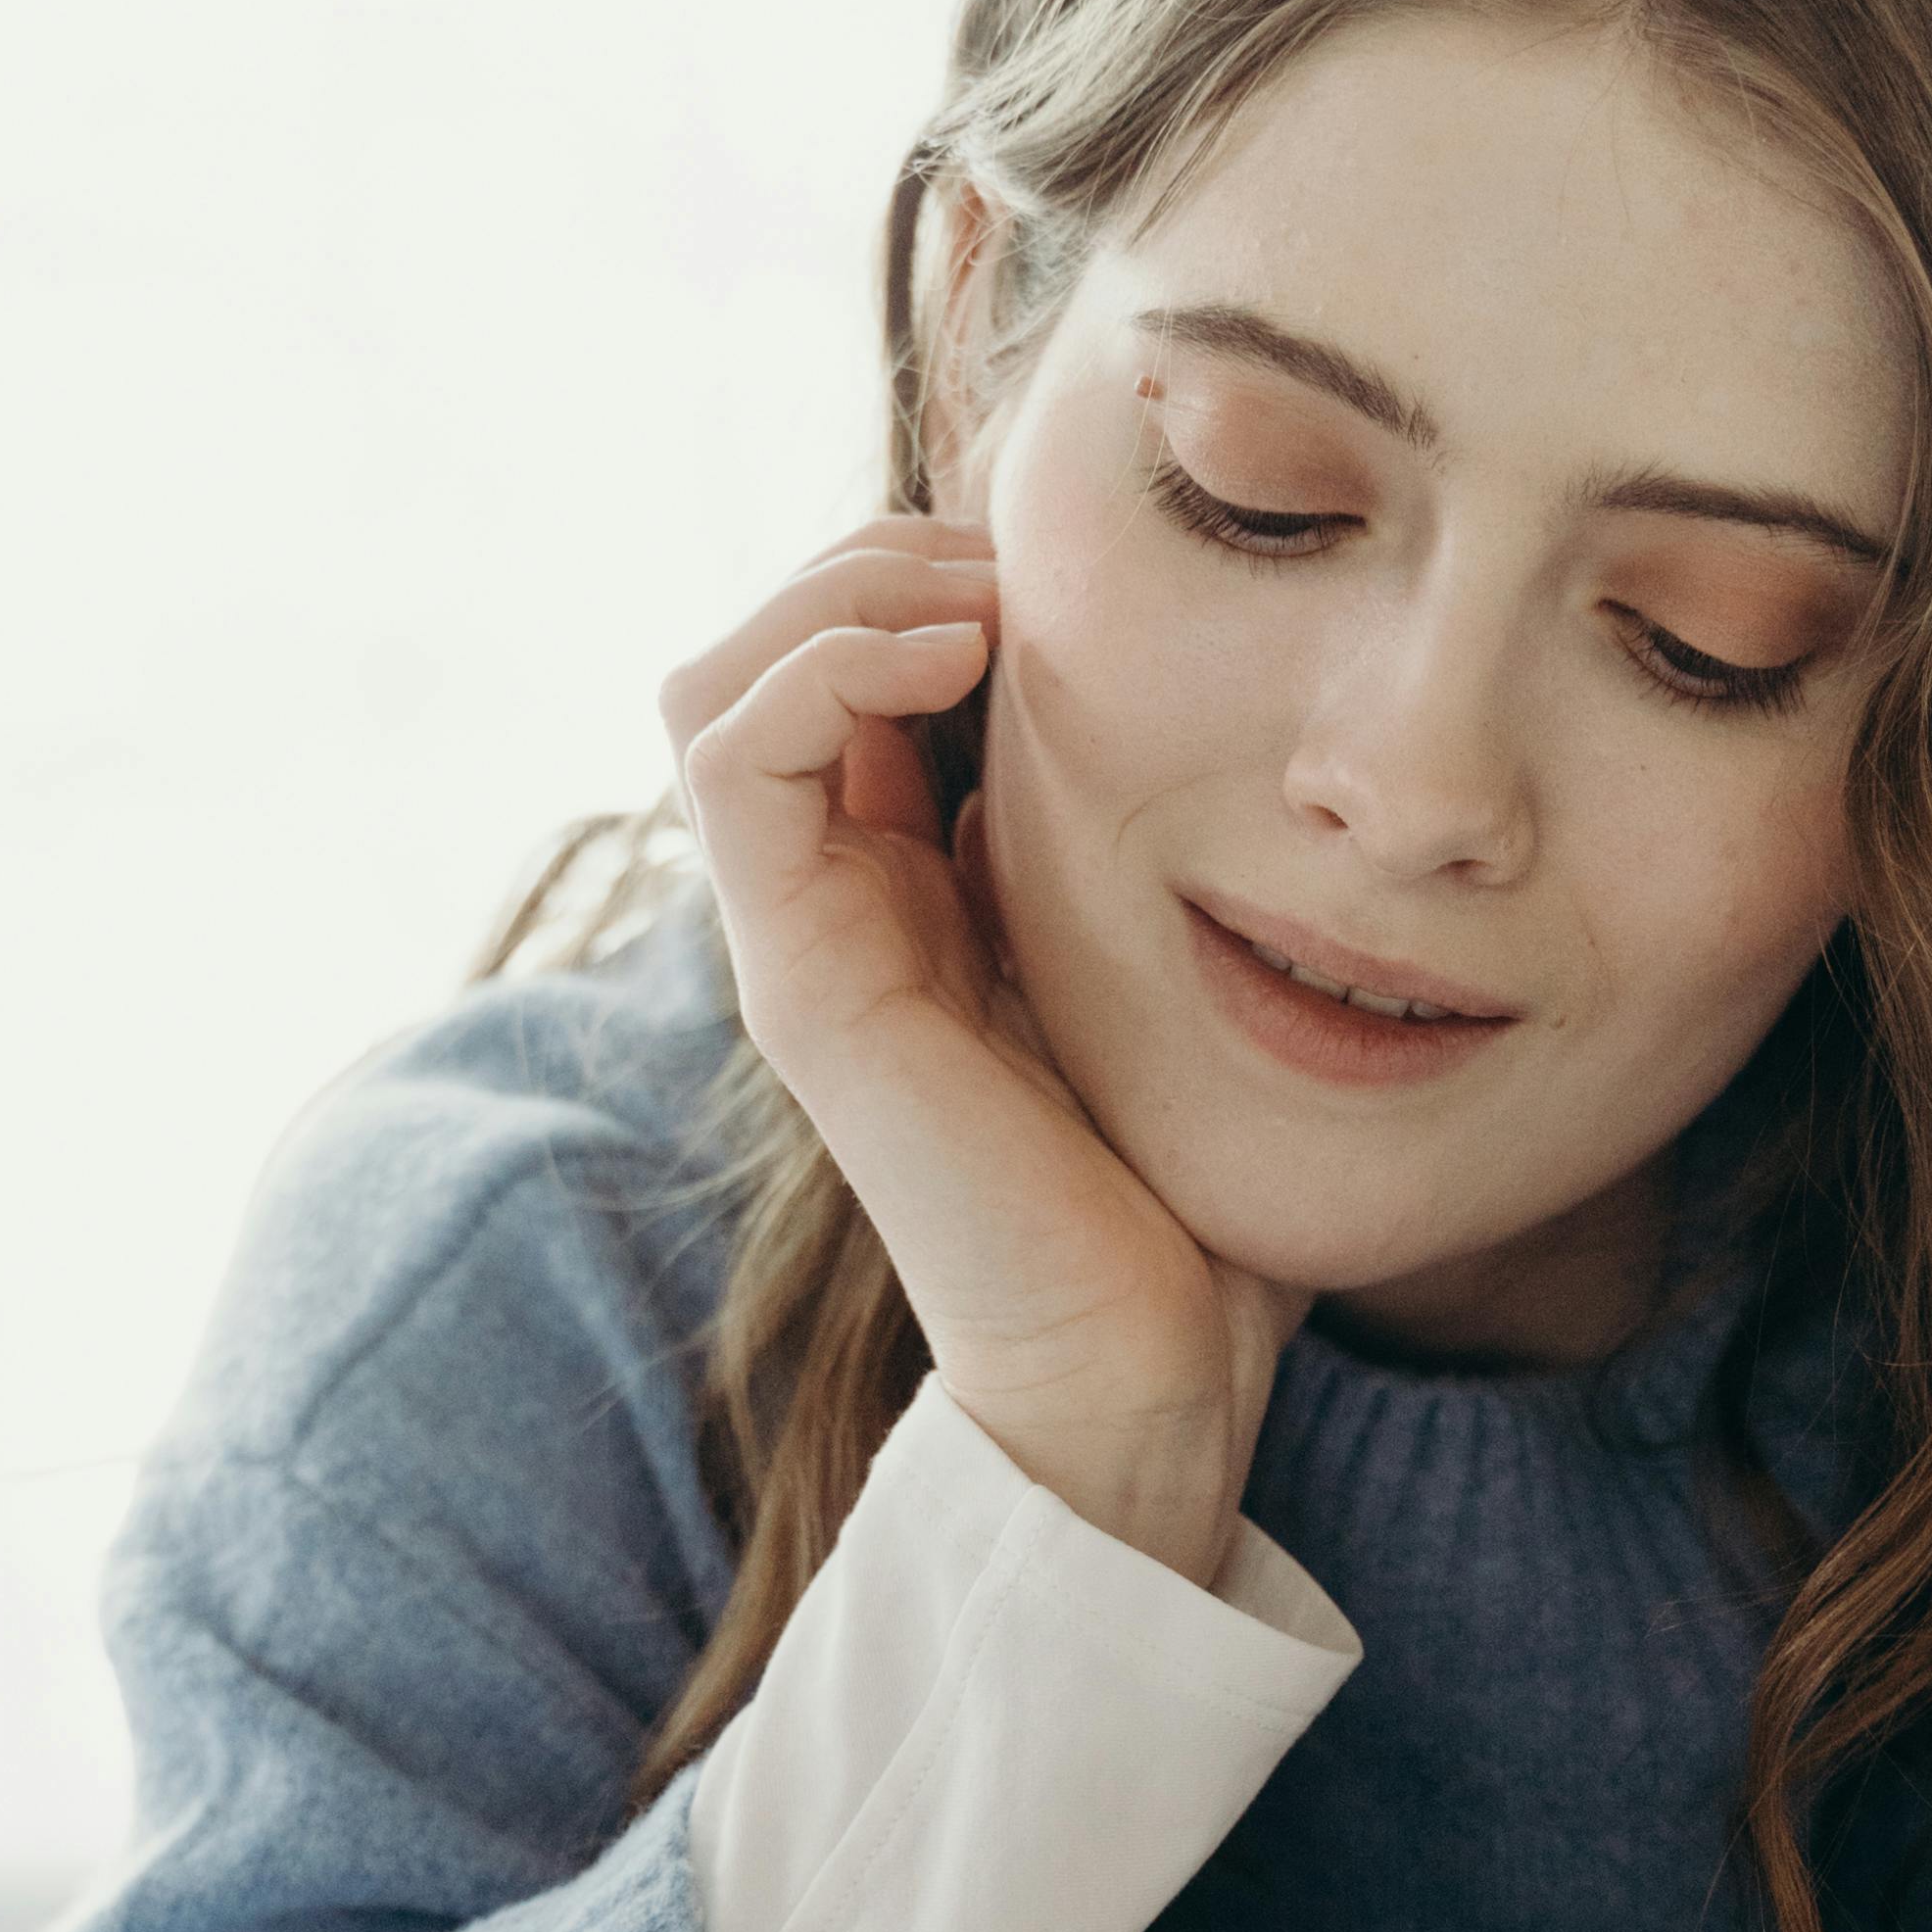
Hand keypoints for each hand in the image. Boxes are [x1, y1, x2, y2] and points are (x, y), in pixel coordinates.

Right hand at [662, 516, 1298, 1580]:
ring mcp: (800, 940)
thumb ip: (1149, 855)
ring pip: (716, 681)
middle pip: (762, 650)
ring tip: (977, 603)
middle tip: (1018, 568)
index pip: (847, 665)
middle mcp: (833, 902)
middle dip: (878, 562)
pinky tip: (954, 662)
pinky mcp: (801, 980)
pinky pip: (734, 761)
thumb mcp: (1176, 965)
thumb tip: (1215, 716)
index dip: (933, 578)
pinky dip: (823, 664)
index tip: (1074, 577)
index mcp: (910, 888)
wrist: (1147, 1369)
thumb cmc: (1188, 1191)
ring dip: (838, 594)